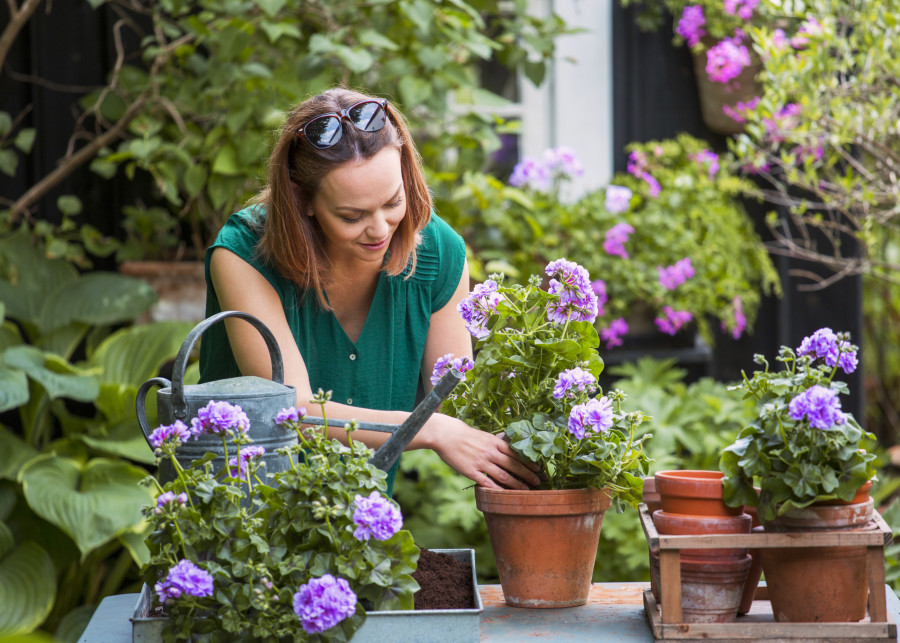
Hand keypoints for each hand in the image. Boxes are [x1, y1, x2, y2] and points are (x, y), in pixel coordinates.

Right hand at [423, 415, 541, 489]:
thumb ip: (496, 444)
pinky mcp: (471, 471)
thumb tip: (509, 449)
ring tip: (526, 489)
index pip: (516, 453)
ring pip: (503, 475)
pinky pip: (487, 483)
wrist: (446, 435)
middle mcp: (490, 452)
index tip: (538, 468)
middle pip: (513, 465)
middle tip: (537, 481)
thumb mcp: (484, 436)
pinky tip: (505, 495)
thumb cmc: (465, 435)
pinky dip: (497, 490)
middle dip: (527, 474)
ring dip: (516, 484)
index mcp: (494, 442)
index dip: (528, 462)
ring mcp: (481, 462)